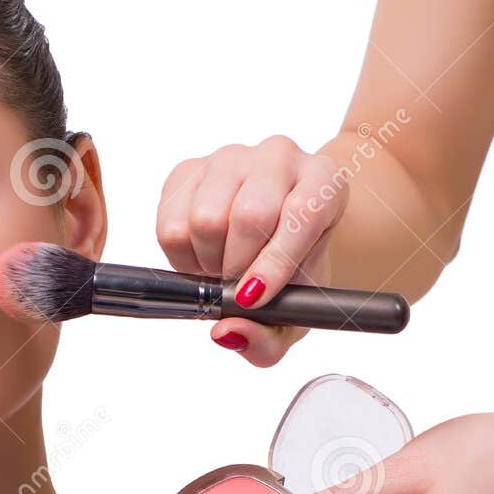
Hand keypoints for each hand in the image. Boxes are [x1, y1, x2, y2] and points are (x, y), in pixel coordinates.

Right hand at [156, 135, 346, 366]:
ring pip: (204, 217)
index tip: (253, 298)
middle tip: (237, 285)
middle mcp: (280, 156)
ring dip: (206, 261)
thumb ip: (268, 337)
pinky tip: (200, 256)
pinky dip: (179, 255)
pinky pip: (169, 220)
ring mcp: (231, 157)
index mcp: (324, 181)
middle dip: (235, 267)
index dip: (275, 261)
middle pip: (248, 215)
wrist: (278, 234)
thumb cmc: (293, 267)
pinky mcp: (190, 168)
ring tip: (221, 268)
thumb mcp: (296, 310)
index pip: (301, 213)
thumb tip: (227, 333)